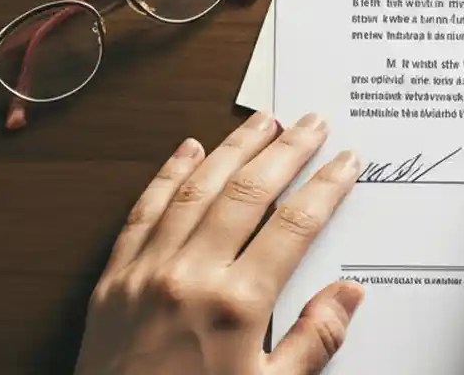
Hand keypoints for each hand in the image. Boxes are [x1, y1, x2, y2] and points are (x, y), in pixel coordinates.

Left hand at [74, 112, 362, 374]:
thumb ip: (314, 341)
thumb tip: (350, 293)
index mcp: (236, 305)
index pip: (296, 225)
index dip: (327, 186)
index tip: (347, 161)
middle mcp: (191, 276)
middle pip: (250, 193)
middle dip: (287, 151)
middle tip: (312, 122)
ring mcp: (148, 272)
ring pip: (198, 189)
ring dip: (234, 149)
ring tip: (262, 122)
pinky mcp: (114, 279)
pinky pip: (144, 211)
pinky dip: (167, 175)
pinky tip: (187, 149)